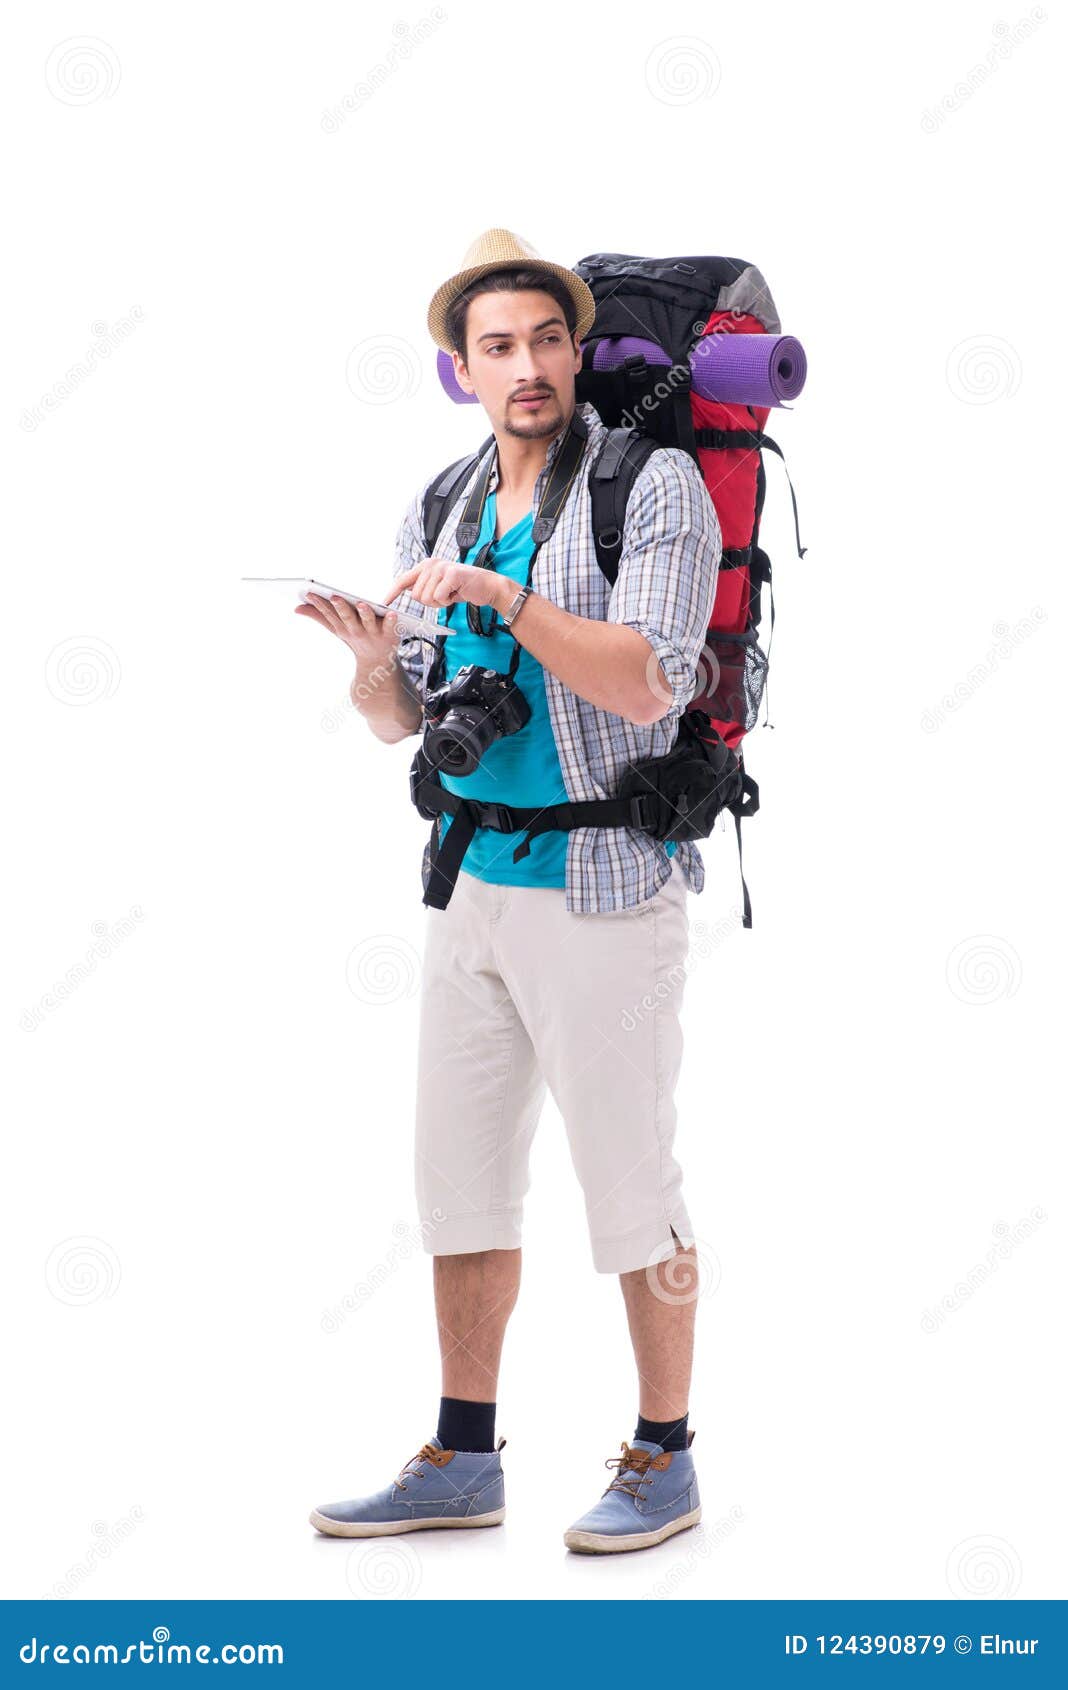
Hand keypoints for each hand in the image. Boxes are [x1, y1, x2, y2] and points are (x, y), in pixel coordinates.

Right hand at [294, 592, 400, 664]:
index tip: (310, 592)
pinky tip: (392, 613)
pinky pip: (390, 627)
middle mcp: (356, 630)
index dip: (319, 603)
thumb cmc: (355, 636)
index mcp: (342, 626)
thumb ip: (319, 615)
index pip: (329, 613)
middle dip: (340, 608)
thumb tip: (296, 608)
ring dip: (364, 613)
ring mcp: (373, 633)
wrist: (378, 661)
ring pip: (368, 622)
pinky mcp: (389, 635)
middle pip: (347, 618)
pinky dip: (391, 621)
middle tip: (335, 597)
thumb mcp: (336, 627)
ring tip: (361, 604)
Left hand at [382, 557, 507, 615]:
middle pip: (416, 596)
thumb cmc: (463, 587)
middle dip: (430, 602)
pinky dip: (448, 602)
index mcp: (426, 565)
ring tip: (451, 593)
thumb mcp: (439, 585)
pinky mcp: (451, 575)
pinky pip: (439, 598)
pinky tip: (456, 594)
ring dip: (440, 602)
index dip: (392, 592)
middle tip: (444, 596)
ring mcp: (441, 568)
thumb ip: (424, 586)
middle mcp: (431, 564)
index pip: (403, 580)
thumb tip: (408, 592)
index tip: (384, 603)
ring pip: (427, 598)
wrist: (487, 586)